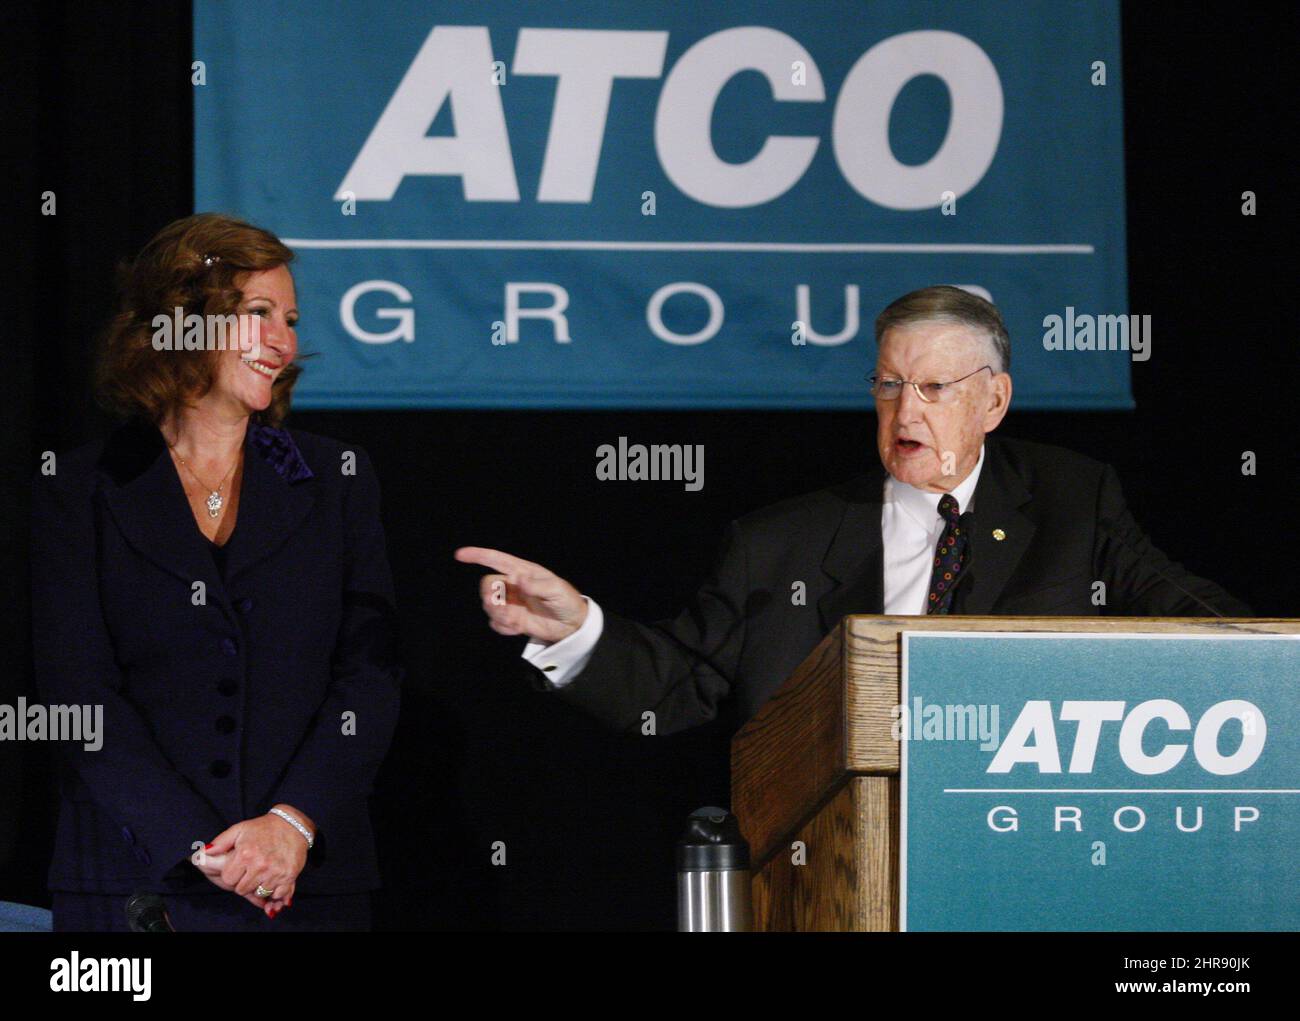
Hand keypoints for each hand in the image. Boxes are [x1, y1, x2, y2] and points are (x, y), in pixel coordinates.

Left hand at [198, 804, 313, 917]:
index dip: (232, 874)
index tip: (239, 868)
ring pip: (258, 893)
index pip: (228, 879)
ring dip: (259, 886)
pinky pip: (276, 894)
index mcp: (245, 853)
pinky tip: (274, 879)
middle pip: (241, 889)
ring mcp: (275, 872)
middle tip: (251, 870)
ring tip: (263, 873)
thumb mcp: (240, 829)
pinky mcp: (288, 877)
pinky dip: (274, 890)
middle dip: (244, 882)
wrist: (293, 825)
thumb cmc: (264, 828)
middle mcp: (260, 864)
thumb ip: (221, 842)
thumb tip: (204, 852)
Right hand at [454, 547, 587, 642]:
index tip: (460, 555)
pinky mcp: (511, 620)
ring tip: (514, 619)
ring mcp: (511, 603)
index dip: (478, 555)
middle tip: (501, 605)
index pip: (496, 559)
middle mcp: (512, 585)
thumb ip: (537, 585)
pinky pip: (495, 623)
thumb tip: (518, 579)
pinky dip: (503, 627)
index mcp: (522, 571)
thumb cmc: (566, 601)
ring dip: (497, 613)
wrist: (571, 625)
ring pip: (488, 605)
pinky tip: (518, 628)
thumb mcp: (556, 590)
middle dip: (489, 596)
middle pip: (487, 585)